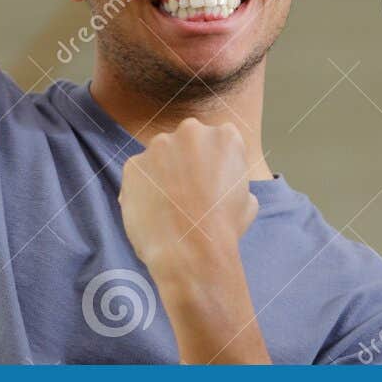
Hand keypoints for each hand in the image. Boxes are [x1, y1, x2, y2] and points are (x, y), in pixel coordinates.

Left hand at [118, 118, 258, 276]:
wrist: (190, 250)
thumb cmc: (224, 228)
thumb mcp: (248, 200)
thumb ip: (234, 180)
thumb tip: (225, 186)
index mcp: (224, 137)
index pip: (219, 140)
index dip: (215, 164)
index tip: (212, 183)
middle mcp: (191, 131)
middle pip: (188, 142)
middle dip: (188, 162)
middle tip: (190, 193)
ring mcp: (158, 145)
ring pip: (161, 155)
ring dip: (164, 172)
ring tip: (170, 205)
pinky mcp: (133, 163)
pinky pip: (139, 173)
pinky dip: (143, 188)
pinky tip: (153, 210)